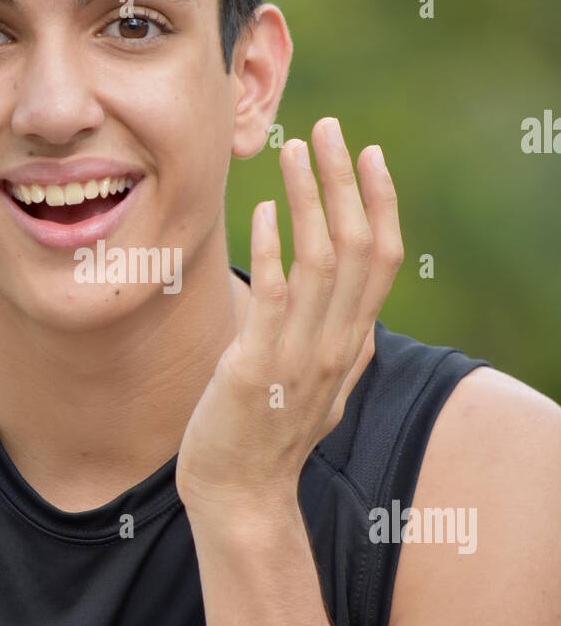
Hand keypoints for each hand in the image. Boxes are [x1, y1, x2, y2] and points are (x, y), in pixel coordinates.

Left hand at [175, 117, 403, 527]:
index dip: (382, 203)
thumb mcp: (319, 390)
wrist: (242, 496)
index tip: (371, 155)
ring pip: (322, 260)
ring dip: (310, 199)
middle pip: (360, 247)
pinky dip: (273, 249)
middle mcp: (337, 345)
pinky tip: (261, 211)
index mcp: (351, 344)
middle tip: (330, 129)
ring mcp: (300, 356)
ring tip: (295, 150)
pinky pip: (275, 296)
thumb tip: (361, 326)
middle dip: (347, 182)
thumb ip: (340, 351)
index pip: (383, 261)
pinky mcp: (257, 367)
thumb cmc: (268, 437)